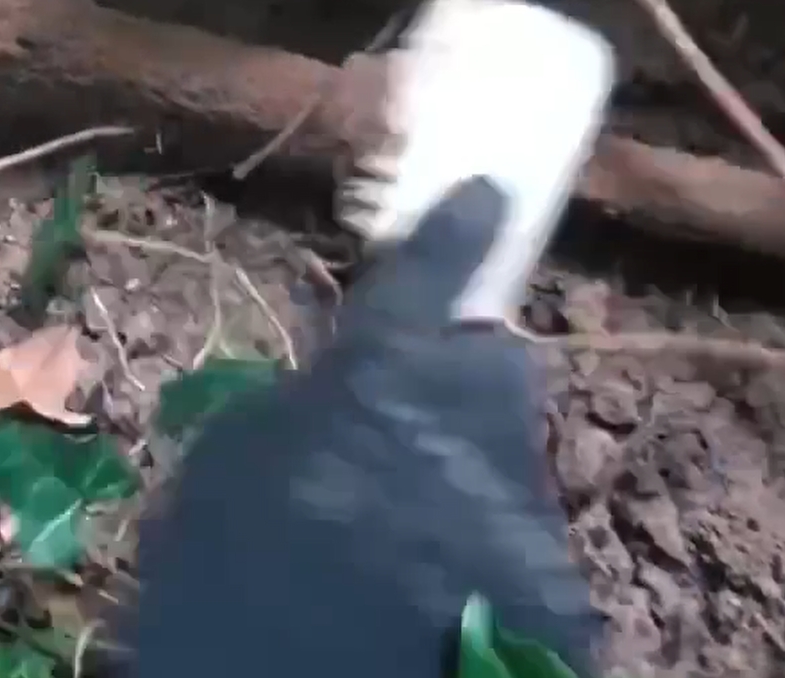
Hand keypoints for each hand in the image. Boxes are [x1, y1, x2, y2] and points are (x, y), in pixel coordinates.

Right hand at [130, 179, 599, 677]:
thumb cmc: (231, 582)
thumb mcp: (225, 470)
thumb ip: (296, 405)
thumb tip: (336, 384)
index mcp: (381, 381)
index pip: (431, 273)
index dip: (456, 229)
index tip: (486, 195)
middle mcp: (473, 426)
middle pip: (495, 365)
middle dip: (461, 378)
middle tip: (406, 424)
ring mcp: (523, 510)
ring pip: (503, 458)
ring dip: (460, 471)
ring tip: (396, 528)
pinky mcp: (559, 589)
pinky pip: (515, 540)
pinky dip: (476, 551)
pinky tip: (425, 589)